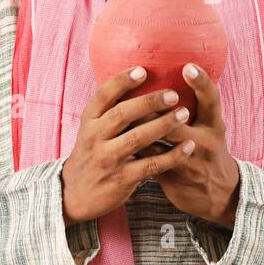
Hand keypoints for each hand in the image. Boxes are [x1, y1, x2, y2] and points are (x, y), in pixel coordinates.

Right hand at [59, 66, 195, 225]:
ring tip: (184, 114)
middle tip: (173, 94)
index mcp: (89, 121)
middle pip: (122, 114)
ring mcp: (108, 159)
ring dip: (163, 125)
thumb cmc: (93, 154)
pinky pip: (150, 165)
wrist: (75, 194)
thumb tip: (139, 79)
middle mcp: (95, 137)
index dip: (121, 81)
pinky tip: (188, 146)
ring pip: (137, 139)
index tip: (142, 70)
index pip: (103, 96)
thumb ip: (110, 111)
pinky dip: (171, 155)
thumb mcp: (92, 130)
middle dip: (149, 102)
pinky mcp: (121, 179)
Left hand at [133, 62, 240, 228]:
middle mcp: (205, 142)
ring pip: (155, 142)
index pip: (211, 99)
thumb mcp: (211, 128)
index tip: (188, 66)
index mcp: (215, 125)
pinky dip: (133, 149)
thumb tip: (175, 71)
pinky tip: (118, 139)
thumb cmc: (209, 150)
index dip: (201, 82)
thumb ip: (197, 104)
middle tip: (132, 92)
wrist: (219, 195)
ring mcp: (189, 164)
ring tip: (117, 115)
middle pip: (175, 121)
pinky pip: (147, 161)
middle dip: (151, 108)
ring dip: (136, 129)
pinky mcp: (173, 179)